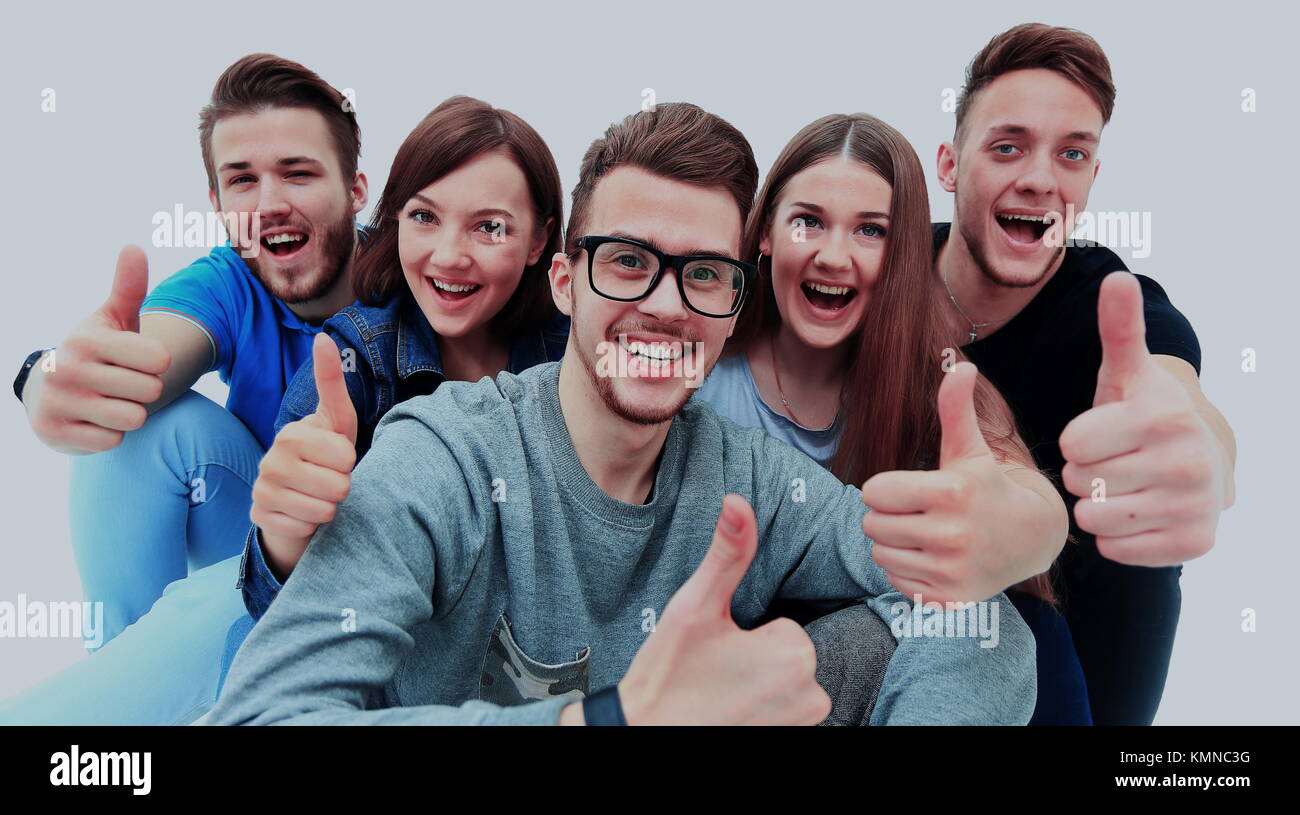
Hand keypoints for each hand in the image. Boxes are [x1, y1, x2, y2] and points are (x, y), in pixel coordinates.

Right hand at [23, 246, 170, 453]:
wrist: (49, 391)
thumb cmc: (97, 352)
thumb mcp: (113, 319)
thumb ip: (129, 288)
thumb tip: (133, 246)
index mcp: (86, 339)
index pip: (158, 359)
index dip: (157, 363)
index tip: (139, 360)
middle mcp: (68, 369)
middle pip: (150, 391)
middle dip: (144, 390)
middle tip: (121, 383)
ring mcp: (58, 402)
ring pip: (133, 418)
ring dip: (130, 413)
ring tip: (110, 401)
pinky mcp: (55, 433)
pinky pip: (113, 440)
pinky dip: (110, 434)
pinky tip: (93, 419)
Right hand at [251, 333, 358, 578]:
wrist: (299, 495)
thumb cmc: (326, 453)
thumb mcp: (337, 420)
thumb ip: (332, 381)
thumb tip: (323, 337)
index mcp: (292, 433)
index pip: (345, 456)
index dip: (349, 461)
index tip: (337, 456)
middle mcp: (270, 459)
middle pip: (338, 486)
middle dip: (342, 486)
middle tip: (330, 479)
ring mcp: (261, 489)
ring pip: (323, 510)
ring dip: (329, 507)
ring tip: (319, 495)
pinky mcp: (260, 516)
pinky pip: (304, 528)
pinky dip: (311, 525)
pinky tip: (303, 512)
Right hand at [617, 494, 829, 725]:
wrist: (646, 735)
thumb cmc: (669, 675)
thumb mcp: (696, 607)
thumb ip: (727, 553)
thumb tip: (738, 503)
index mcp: (795, 652)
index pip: (782, 627)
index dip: (746, 637)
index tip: (716, 654)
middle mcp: (812, 694)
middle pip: (787, 657)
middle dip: (755, 662)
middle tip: (715, 675)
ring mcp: (803, 723)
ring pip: (786, 686)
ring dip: (759, 689)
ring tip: (720, 696)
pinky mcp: (792, 740)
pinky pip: (783, 713)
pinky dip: (762, 714)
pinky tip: (731, 717)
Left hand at [860, 361, 1028, 603]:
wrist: (1032, 539)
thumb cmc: (989, 487)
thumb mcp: (971, 449)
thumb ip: (956, 410)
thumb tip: (959, 365)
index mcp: (951, 492)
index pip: (873, 492)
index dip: (885, 488)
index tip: (909, 488)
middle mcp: (951, 535)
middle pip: (871, 524)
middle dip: (887, 515)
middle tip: (917, 511)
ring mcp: (950, 570)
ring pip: (879, 553)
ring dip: (893, 543)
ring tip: (924, 533)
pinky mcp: (948, 598)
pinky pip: (895, 580)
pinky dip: (906, 569)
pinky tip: (933, 557)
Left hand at [1060, 272, 1223, 564]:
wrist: (1202, 464)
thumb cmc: (1145, 416)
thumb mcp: (1128, 373)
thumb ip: (1119, 329)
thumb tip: (1117, 278)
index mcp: (1165, 416)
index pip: (1072, 444)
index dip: (1076, 441)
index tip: (1100, 434)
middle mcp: (1188, 461)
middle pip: (1080, 481)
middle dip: (1084, 474)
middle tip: (1112, 462)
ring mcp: (1194, 506)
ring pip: (1093, 518)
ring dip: (1095, 506)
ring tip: (1120, 487)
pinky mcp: (1193, 544)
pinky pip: (1113, 549)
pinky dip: (1115, 536)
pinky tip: (1136, 513)